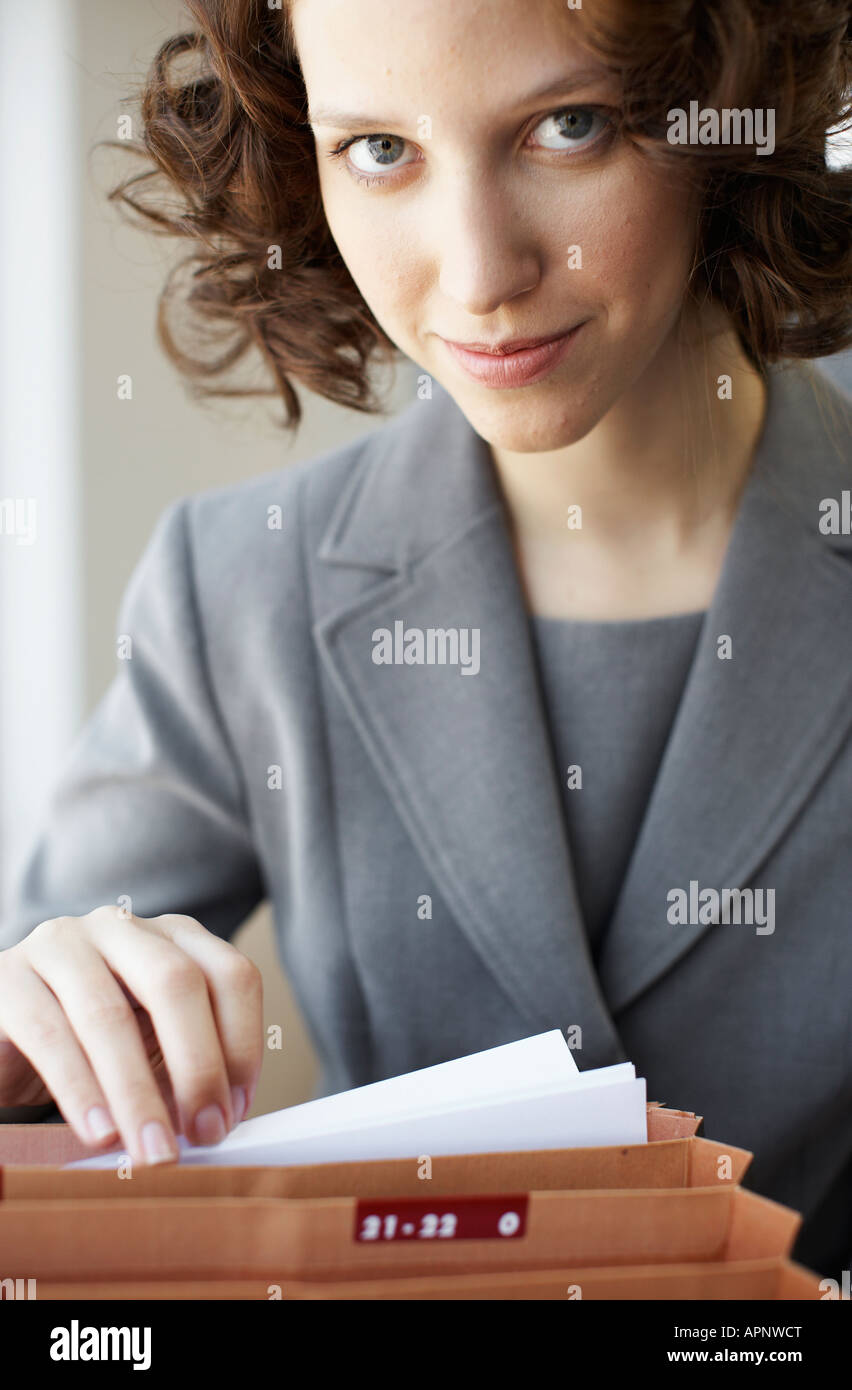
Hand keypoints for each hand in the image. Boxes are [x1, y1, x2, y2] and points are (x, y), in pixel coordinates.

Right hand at [0, 907, 262, 1164]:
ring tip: (154, 1152)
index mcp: (171, 937)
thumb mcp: (150, 1047)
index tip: (235, 1112)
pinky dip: (80, 1090)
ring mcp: (60, 945)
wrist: (4, 1039)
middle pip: (177, 982)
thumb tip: (223, 1118)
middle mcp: (120, 928)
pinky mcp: (6, 978)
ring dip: (137, 1094)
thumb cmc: (89, 1046)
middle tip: (205, 1134)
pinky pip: (48, 1034)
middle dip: (198, 1064)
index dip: (243, 1044)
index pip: (231, 974)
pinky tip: (100, 1134)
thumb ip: (187, 1069)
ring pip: (109, 1014)